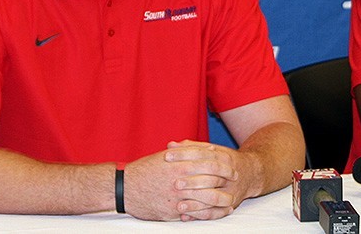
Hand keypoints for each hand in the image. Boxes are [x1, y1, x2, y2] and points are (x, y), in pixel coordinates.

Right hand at [121, 141, 240, 220]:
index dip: (225, 167)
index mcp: (182, 164)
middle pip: (213, 181)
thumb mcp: (167, 156)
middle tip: (236, 183)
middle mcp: (182, 180)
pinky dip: (208, 213)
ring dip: (222, 200)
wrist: (124, 188)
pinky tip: (216, 213)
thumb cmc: (146, 169)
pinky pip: (195, 213)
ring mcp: (178, 197)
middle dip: (227, 183)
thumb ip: (190, 151)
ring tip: (231, 201)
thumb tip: (210, 148)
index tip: (234, 169)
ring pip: (207, 199)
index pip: (211, 164)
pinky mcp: (172, 211)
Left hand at [164, 140, 248, 220]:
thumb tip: (170, 145)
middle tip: (174, 182)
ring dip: (194, 202)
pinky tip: (185, 215)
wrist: (252, 174)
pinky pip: (214, 213)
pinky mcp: (230, 204)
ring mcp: (231, 190)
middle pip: (209, 176)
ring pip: (212, 197)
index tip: (167, 156)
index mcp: (223, 157)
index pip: (202, 153)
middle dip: (191, 180)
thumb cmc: (226, 161)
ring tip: (177, 204)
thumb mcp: (214, 150)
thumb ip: (192, 147)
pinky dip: (198, 215)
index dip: (184, 154)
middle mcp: (229, 173)